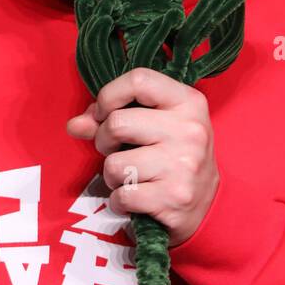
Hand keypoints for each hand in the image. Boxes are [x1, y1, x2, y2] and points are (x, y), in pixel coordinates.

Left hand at [66, 67, 219, 246]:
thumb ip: (112, 118)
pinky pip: (122, 195)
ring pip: (114, 164)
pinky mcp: (174, 197)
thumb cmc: (175, 156)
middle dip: (103, 141)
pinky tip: (135, 199)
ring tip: (129, 177)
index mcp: (188, 102)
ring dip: (111, 176)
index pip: (138, 79)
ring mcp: (183, 164)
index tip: (104, 113)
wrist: (209, 204)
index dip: (109, 95)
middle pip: (117, 124)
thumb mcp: (155, 126)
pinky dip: (119, 201)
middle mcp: (189, 129)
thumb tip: (74, 125)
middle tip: (115, 151)